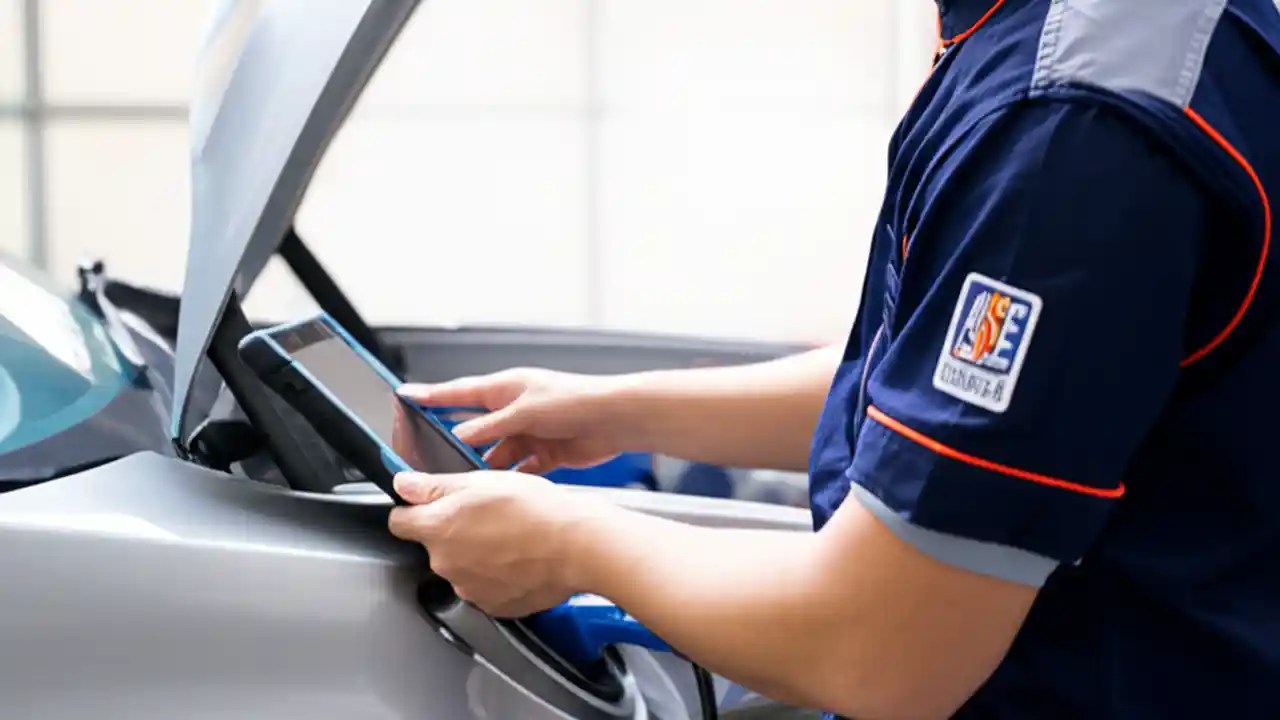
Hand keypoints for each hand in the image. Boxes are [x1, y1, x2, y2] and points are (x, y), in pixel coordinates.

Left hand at [387, 470, 605, 617]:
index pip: (398, 522)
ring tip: (509, 536)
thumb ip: (434, 486)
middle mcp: (446, 563)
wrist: (576, 547)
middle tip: (487, 515)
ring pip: (461, 567)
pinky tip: (518, 558)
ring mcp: (469, 589)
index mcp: (437, 529)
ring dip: (475, 554)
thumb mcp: (481, 481)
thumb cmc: (534, 509)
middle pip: (434, 545)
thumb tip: (402, 485)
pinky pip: (484, 587)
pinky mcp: (493, 606)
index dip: (412, 510)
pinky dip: (496, 575)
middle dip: (453, 531)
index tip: (429, 504)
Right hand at [398, 368, 630, 473]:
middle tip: (431, 456)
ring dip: (485, 467)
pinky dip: (510, 479)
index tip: (405, 397)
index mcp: (505, 388)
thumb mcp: (524, 411)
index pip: (458, 393)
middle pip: (474, 428)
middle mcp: (514, 409)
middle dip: (455, 442)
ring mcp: (529, 432)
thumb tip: (458, 435)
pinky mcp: (545, 453)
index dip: (430, 396)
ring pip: (495, 454)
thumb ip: (489, 426)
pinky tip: (501, 489)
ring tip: (469, 481)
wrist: (615, 420)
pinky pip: (519, 469)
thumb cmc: (576, 400)